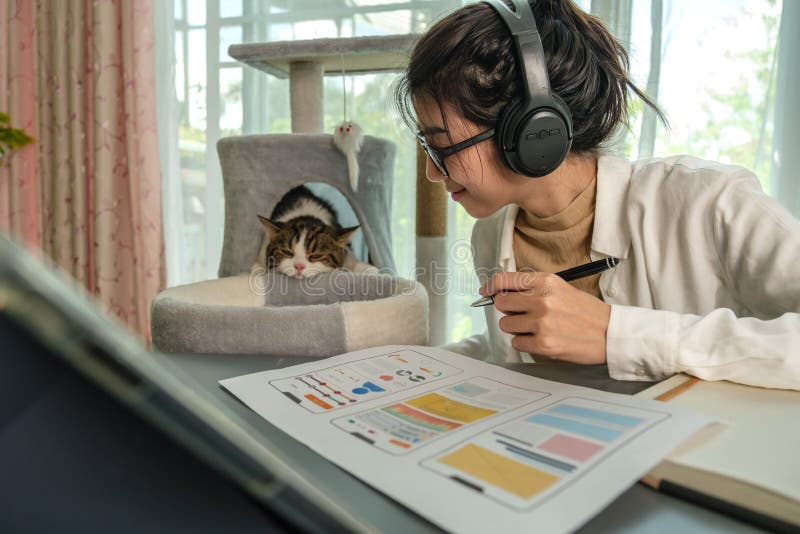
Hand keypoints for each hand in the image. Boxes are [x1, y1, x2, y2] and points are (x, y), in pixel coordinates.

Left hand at [479, 271, 610, 363]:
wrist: (610, 333)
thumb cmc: (585, 311)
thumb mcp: (560, 288)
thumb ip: (532, 288)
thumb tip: (502, 292)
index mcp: (545, 282)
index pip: (503, 280)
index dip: (490, 287)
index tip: (485, 292)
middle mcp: (541, 300)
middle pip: (501, 304)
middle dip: (507, 310)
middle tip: (521, 313)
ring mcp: (542, 323)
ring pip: (506, 325)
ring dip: (516, 327)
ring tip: (535, 327)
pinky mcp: (544, 344)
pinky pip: (517, 343)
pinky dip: (525, 342)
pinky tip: (541, 339)